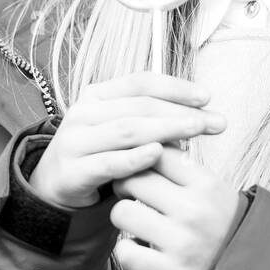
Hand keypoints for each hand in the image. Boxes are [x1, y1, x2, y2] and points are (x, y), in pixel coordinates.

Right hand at [29, 72, 225, 208]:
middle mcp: (83, 113)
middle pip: (139, 106)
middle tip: (213, 121)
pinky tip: (158, 153)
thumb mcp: (121, 130)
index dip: (175, 87)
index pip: (141, 82)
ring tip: (195, 132)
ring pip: (127, 130)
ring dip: (166, 129)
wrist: (55, 187)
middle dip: (180, 112)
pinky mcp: (72, 171)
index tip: (207, 97)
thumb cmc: (98, 155)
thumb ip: (151, 120)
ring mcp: (75, 141)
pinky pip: (108, 162)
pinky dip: (135, 158)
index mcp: (96, 95)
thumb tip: (196, 118)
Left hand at [109, 145, 242, 269]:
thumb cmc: (221, 223)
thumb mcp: (212, 187)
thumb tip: (147, 140)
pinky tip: (140, 248)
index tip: (141, 166)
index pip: (157, 152)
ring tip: (137, 222)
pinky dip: (127, 252)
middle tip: (132, 193)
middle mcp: (193, 210)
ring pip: (122, 213)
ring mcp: (181, 242)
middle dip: (126, 184)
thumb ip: (181, 166)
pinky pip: (124, 252)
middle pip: (133, 179)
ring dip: (125, 217)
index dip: (142, 157)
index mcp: (206, 184)